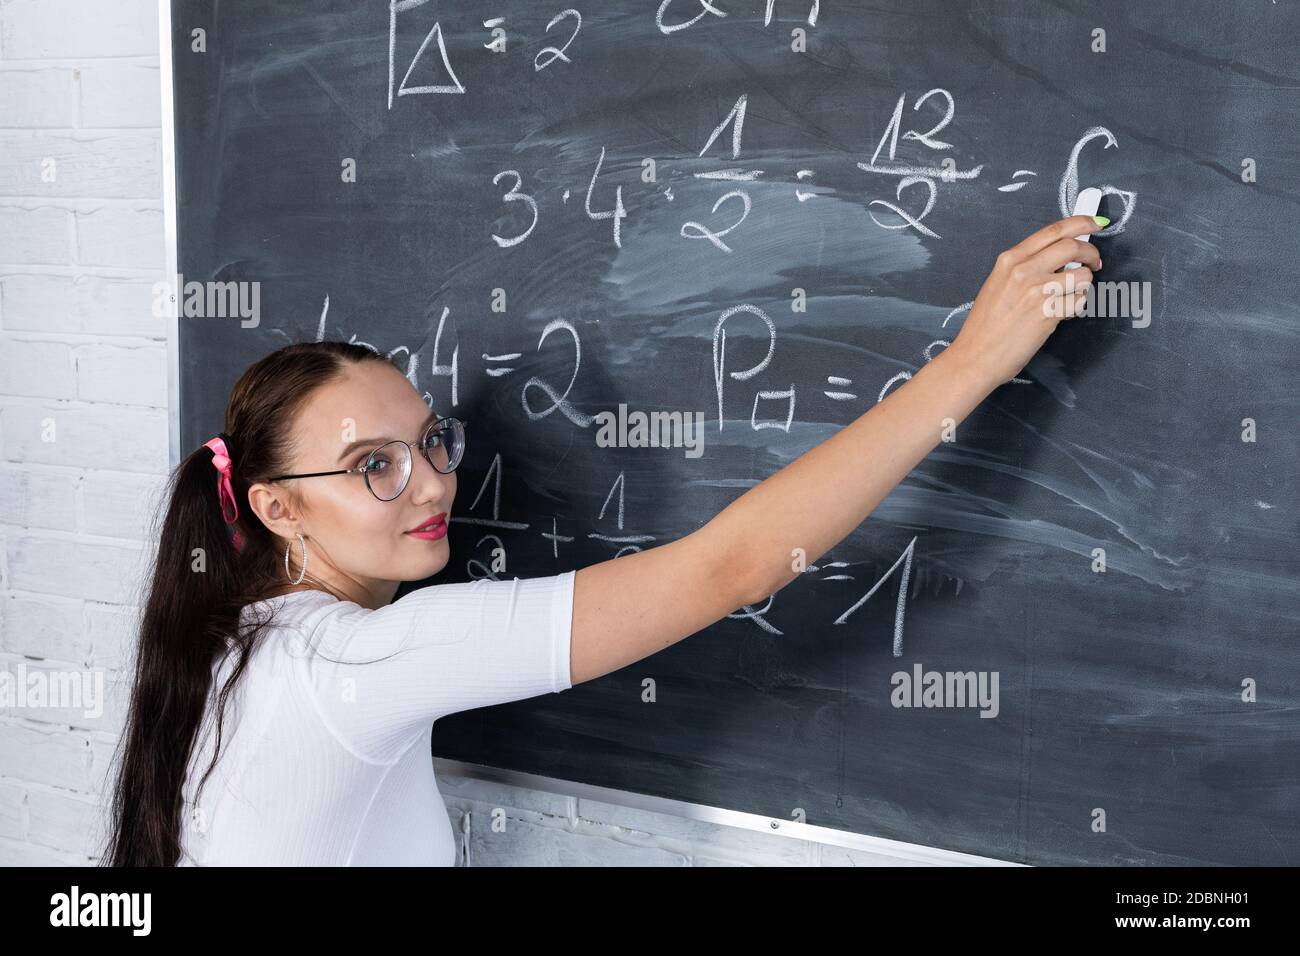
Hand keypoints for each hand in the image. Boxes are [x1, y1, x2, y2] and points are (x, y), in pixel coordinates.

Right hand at [945, 214, 1104, 388]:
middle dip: (1091, 254)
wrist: (975, 357)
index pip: (1054, 230)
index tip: (1096, 224)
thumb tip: (1061, 256)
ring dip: (1082, 286)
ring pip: (1082, 276)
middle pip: (1073, 246)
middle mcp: (1023, 271)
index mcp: (1010, 260)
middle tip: (1094, 262)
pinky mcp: (1048, 313)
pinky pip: (1079, 302)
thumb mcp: (998, 284)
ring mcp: (1036, 291)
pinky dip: (1075, 308)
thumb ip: (1026, 266)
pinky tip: (1058, 315)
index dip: (1081, 223)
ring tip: (1066, 298)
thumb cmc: (985, 327)